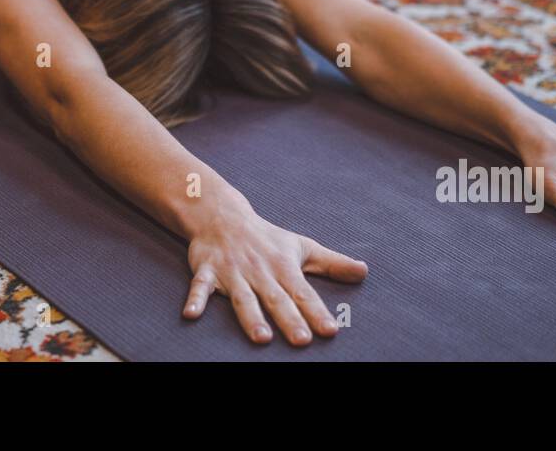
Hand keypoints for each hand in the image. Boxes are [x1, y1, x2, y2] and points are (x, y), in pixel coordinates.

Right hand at [182, 207, 367, 345]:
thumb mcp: (302, 246)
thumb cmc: (267, 237)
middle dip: (289, 319)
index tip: (330, 330)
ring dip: (250, 317)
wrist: (223, 215)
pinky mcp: (207, 270)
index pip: (303, 292)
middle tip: (302, 340)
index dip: (316, 311)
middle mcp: (259, 271)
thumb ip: (332, 264)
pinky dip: (195, 299)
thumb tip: (364, 272)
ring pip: (242, 297)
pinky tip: (191, 315)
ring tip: (262, 338)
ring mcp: (232, 272)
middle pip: (276, 299)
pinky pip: (200, 286)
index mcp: (283, 266)